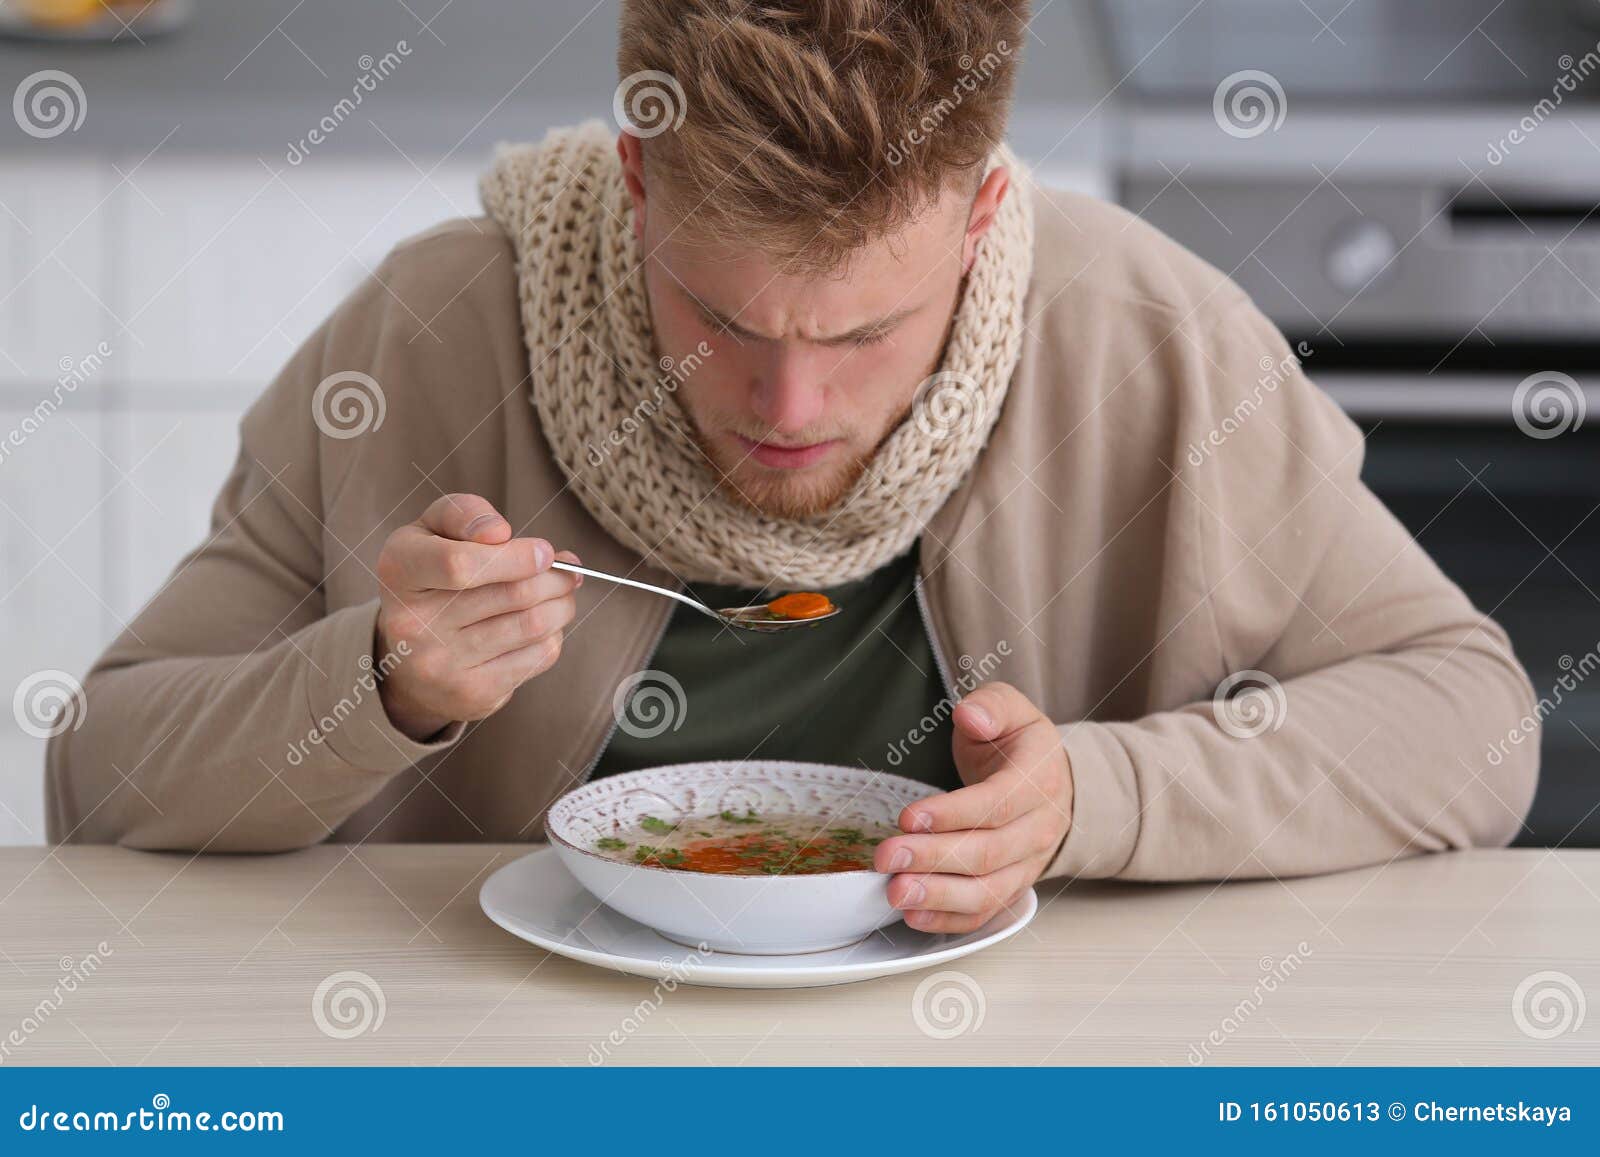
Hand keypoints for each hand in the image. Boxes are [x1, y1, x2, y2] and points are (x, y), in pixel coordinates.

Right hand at [374, 493, 581, 740]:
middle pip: (512, 595)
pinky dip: (554, 635)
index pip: (460, 564)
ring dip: (563, 604)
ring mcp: (441, 664)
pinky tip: (545, 625)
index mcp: (401, 571)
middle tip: (567, 570)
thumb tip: (501, 532)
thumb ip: (464, 514)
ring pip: (533, 625)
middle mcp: (413, 623)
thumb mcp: (430, 532)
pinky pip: (538, 657)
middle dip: (555, 578)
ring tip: (564, 592)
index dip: (516, 556)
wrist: (405, 659)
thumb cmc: (430, 578)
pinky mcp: (472, 693)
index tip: (544, 551)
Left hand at [873, 682, 1072, 932]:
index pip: (998, 803)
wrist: (1052, 782)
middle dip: (933, 858)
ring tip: (896, 894)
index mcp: (1040, 780)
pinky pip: (984, 913)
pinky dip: (949, 921)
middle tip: (887, 857)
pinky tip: (913, 916)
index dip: (952, 814)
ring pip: (988, 891)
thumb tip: (970, 716)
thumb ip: (990, 706)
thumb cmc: (1018, 745)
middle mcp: (1040, 828)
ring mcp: (1028, 864)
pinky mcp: (1012, 887)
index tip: (908, 817)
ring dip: (939, 897)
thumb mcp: (1010, 709)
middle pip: (988, 853)